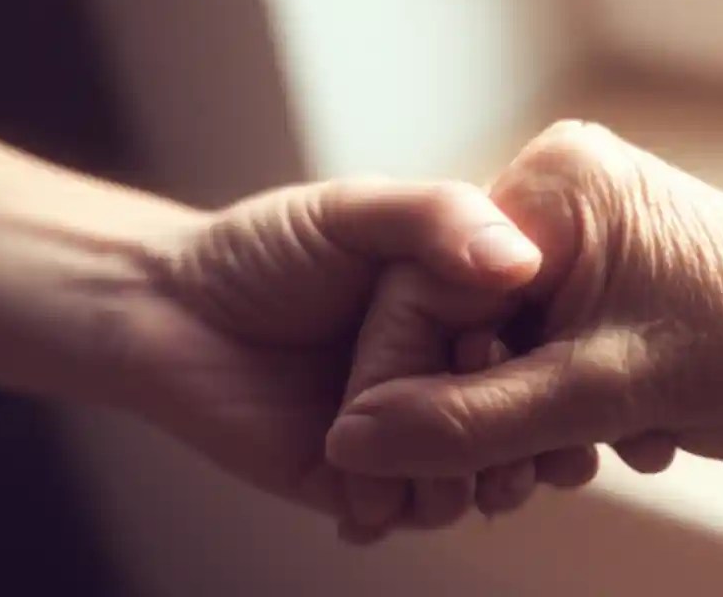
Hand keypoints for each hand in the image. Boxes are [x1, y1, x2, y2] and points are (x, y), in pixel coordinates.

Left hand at [111, 179, 542, 529]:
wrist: (172, 310)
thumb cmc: (268, 246)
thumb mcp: (357, 210)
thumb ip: (439, 218)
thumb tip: (522, 261)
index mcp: (467, 308)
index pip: (543, 346)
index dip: (549, 365)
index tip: (517, 360)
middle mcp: (450, 373)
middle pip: (523, 423)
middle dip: (524, 440)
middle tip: (500, 441)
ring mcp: (410, 431)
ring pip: (477, 481)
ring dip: (466, 483)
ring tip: (436, 468)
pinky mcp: (362, 481)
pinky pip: (407, 513)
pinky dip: (399, 509)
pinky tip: (368, 493)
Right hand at [326, 121, 722, 480]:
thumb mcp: (603, 392)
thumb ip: (469, 420)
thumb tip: (354, 441)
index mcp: (559, 180)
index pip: (430, 281)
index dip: (398, 376)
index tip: (369, 457)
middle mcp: (572, 195)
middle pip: (470, 316)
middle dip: (480, 403)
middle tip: (491, 480)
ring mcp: (601, 241)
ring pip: (513, 344)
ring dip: (530, 416)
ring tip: (587, 455)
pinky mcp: (626, 286)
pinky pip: (556, 351)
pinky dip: (573, 408)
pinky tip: (633, 440)